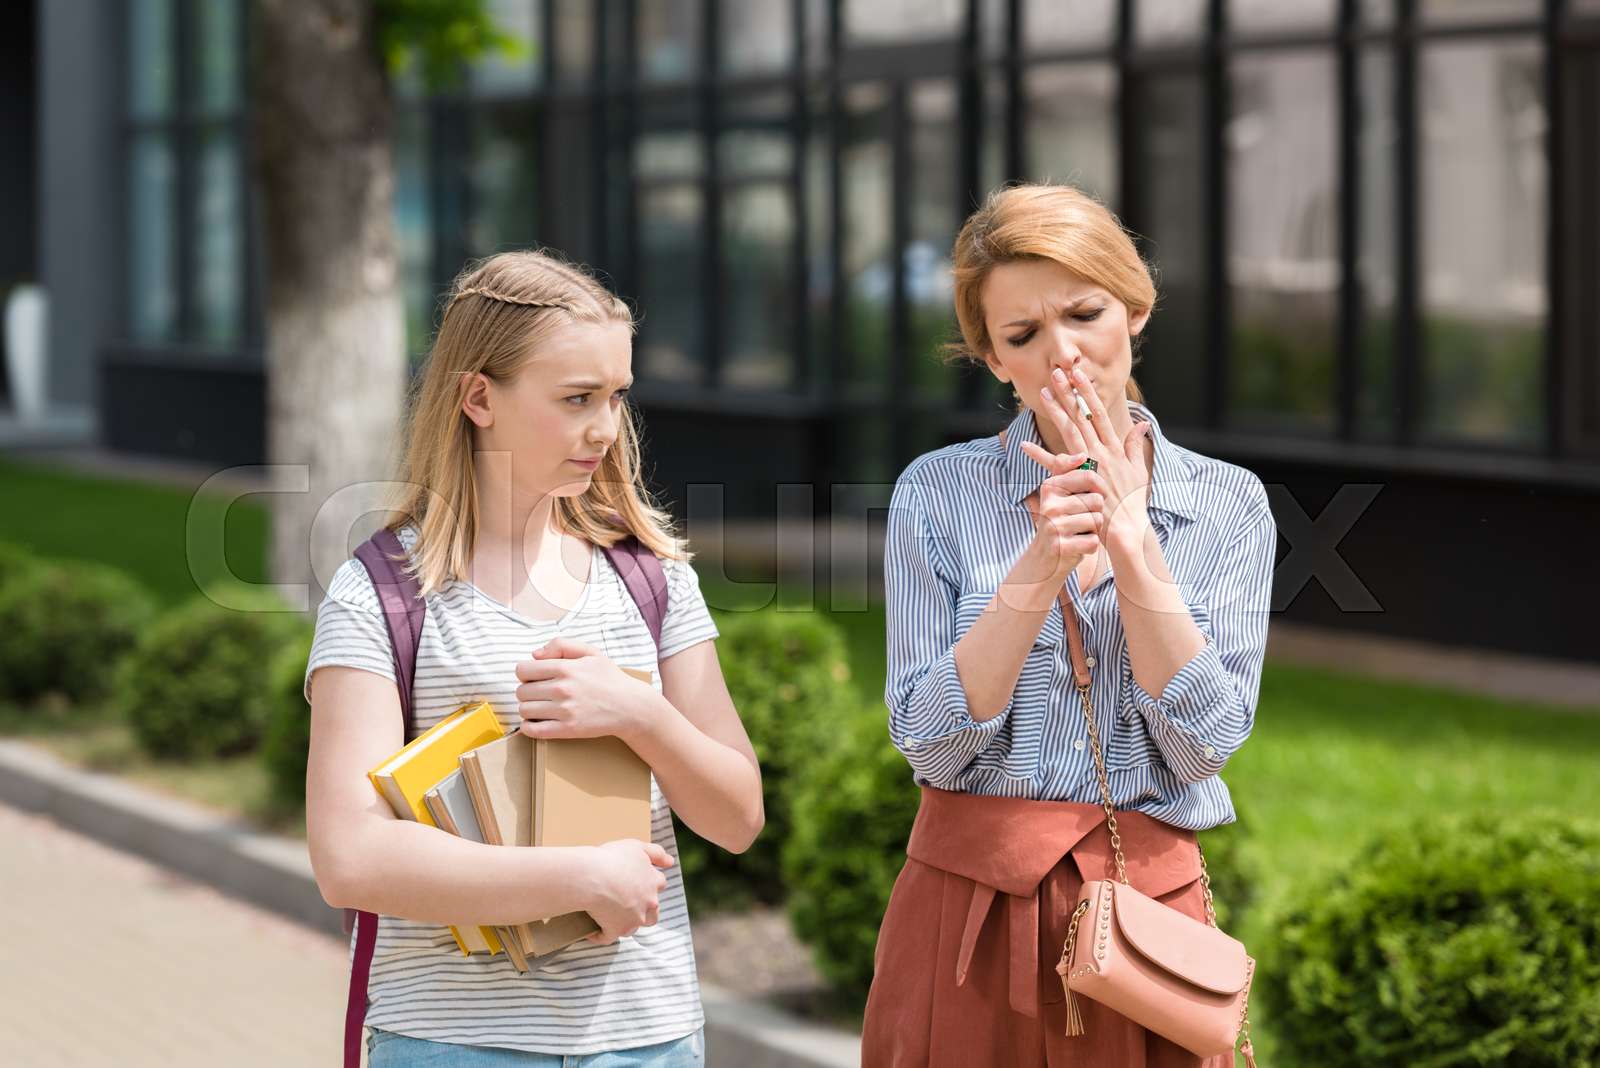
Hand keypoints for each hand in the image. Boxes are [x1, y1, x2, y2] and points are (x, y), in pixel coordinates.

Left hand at [514, 638, 653, 743]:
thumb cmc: (610, 679)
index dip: (526, 673)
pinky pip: (532, 730)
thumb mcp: (591, 652)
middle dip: (527, 691)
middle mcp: (563, 689)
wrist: (630, 707)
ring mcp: (564, 711)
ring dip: (528, 708)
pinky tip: (536, 722)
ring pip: (524, 710)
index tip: (535, 677)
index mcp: (566, 668)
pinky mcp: (567, 729)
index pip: (523, 670)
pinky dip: (528, 727)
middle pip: (521, 691)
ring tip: (541, 707)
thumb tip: (535, 655)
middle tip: (540, 693)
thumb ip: (561, 645)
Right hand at [584, 838, 672, 944]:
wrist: (592, 876)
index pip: (659, 884)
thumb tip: (670, 862)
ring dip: (626, 924)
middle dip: (645, 910)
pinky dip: (600, 935)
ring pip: (633, 927)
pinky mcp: (615, 930)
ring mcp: (633, 920)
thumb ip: (656, 853)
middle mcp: (648, 904)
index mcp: (653, 883)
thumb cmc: (613, 858)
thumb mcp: (637, 846)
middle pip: (653, 913)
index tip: (638, 882)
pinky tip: (592, 931)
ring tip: (612, 916)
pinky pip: (607, 937)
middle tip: (628, 903)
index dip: (649, 883)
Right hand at [1021, 468, 1104, 582]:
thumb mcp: (1058, 494)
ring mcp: (1054, 526)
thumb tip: (1082, 456)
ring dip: (1093, 530)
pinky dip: (1090, 546)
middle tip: (1081, 521)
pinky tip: (1078, 546)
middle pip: (1096, 500)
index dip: (1100, 488)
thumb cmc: (1059, 522)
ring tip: (1079, 533)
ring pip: (1096, 521)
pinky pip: (1093, 541)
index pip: (1089, 477)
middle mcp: (1050, 505)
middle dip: (1095, 513)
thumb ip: (1067, 471)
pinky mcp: (1060, 547)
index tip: (1094, 497)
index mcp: (1050, 487)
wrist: (1044, 558)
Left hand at [1024, 365, 1152, 543]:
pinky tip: (1024, 445)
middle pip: (1082, 417)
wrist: (1127, 529)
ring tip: (1044, 393)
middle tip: (1056, 373)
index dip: (1088, 393)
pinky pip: (1055, 467)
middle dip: (1069, 394)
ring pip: (1070, 432)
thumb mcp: (1138, 470)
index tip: (1078, 374)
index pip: (1099, 414)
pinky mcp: (1078, 483)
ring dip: (1056, 411)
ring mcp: (1089, 467)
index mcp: (1115, 449)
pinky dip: (1039, 455)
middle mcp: (1102, 453)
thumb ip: (1136, 445)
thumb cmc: (1132, 502)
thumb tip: (1141, 424)